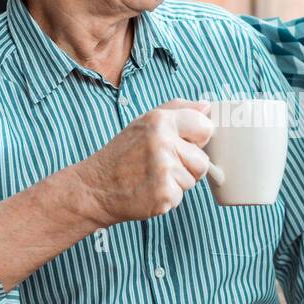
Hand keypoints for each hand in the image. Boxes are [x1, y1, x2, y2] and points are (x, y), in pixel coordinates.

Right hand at [76, 99, 214, 224]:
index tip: (182, 144)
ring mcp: (164, 169)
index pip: (205, 127)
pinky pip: (182, 196)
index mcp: (160, 120)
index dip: (197, 139)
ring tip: (153, 176)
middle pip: (203, 160)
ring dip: (177, 182)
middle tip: (161, 165)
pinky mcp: (164, 194)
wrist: (95, 187)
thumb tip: (207, 106)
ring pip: (193, 179)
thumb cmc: (123, 154)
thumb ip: (178, 109)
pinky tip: (149, 189)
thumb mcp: (145, 122)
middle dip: (187, 166)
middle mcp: (163, 142)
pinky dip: (168, 196)